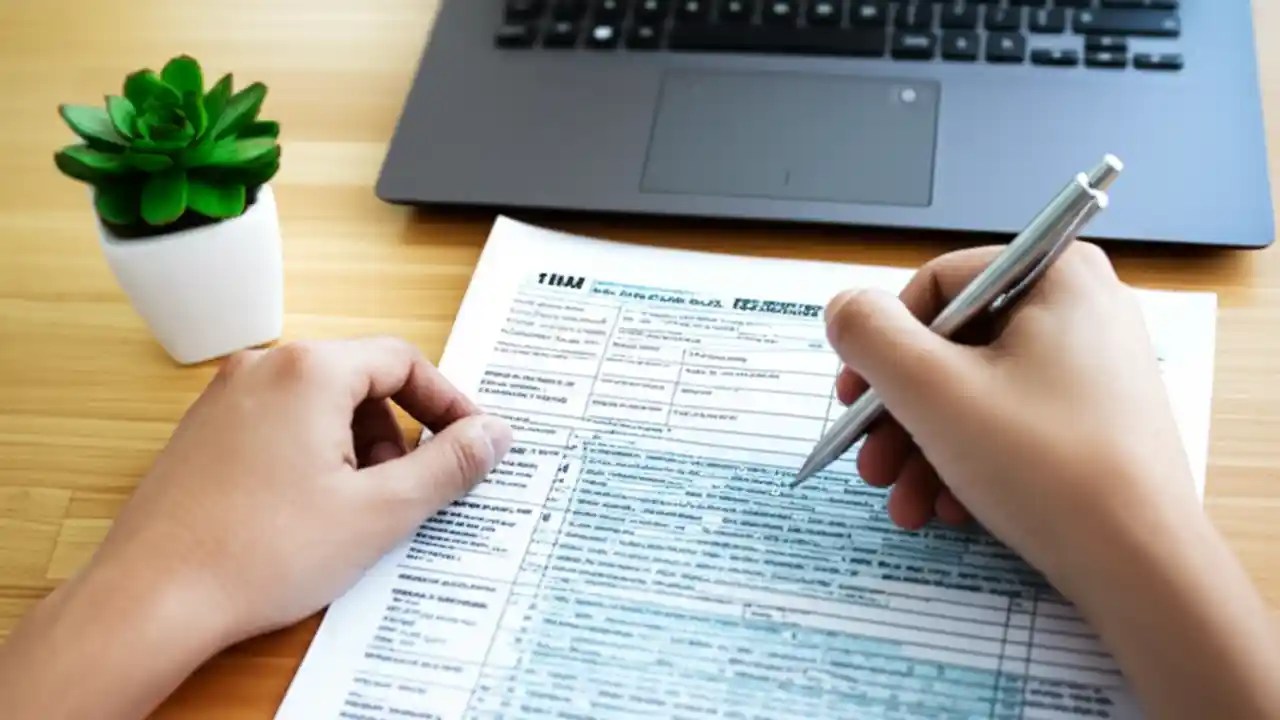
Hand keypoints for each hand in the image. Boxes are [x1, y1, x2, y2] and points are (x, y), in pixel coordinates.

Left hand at [0, 337, 512, 719]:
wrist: (151, 600)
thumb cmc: (258, 553)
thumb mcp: (380, 511)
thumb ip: (449, 465)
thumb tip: (493, 435)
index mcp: (309, 371)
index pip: (403, 360)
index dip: (447, 403)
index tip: (469, 444)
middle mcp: (263, 368)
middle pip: (361, 381)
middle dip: (397, 434)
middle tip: (408, 491)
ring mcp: (225, 399)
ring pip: (320, 406)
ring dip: (356, 450)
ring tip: (356, 512)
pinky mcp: (204, 434)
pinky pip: (281, 427)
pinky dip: (313, 459)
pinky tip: (309, 517)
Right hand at [825, 244, 1279, 718]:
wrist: (1142, 566)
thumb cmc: (1045, 467)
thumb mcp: (932, 391)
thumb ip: (871, 336)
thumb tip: (845, 309)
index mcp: (1057, 276)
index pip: (936, 287)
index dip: (882, 344)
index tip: (853, 398)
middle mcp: (1083, 310)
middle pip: (952, 347)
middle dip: (900, 414)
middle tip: (872, 463)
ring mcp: (1093, 369)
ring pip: (975, 394)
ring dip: (924, 449)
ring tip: (905, 502)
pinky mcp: (1096, 422)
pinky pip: (1010, 425)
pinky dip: (968, 464)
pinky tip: (948, 509)